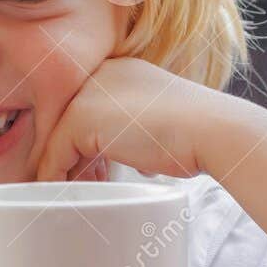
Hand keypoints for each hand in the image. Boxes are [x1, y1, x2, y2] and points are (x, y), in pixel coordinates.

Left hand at [35, 57, 239, 182]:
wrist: (211, 131)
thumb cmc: (195, 134)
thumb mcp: (157, 124)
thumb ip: (134, 132)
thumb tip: (122, 156)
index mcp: (120, 71)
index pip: (89, 108)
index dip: (86, 144)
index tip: (91, 172)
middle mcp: (100, 75)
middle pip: (69, 122)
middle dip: (71, 157)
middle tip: (78, 186)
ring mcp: (87, 95)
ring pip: (58, 139)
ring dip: (62, 170)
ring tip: (70, 194)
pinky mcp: (80, 119)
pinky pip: (54, 156)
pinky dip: (56, 179)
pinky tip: (63, 196)